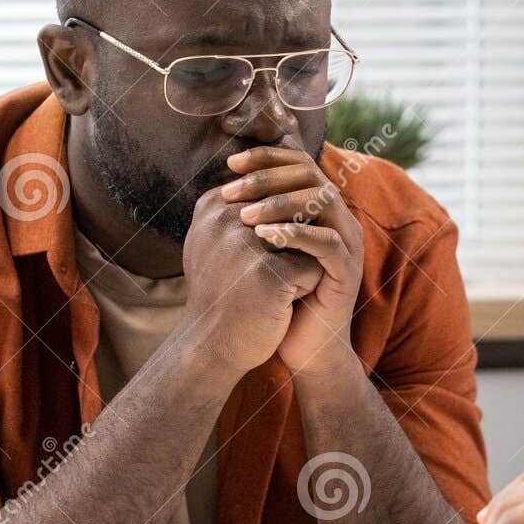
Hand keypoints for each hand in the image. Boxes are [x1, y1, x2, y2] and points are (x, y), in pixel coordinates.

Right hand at [182, 187, 323, 375]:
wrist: (211, 346)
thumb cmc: (219, 293)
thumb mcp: (213, 242)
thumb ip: (233, 208)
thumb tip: (265, 177)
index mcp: (213, 207)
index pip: (272, 194)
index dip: (283, 225)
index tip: (261, 259)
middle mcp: (226, 220)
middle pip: (292, 213)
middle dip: (295, 243)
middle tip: (270, 276)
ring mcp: (247, 246)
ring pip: (307, 237)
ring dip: (302, 263)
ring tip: (280, 287)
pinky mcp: (269, 274)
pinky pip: (312, 268)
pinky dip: (307, 287)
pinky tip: (284, 304)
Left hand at [220, 146, 363, 376]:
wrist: (303, 346)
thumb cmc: (279, 297)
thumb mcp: (262, 251)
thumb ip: (253, 219)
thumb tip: (221, 188)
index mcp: (320, 209)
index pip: (299, 164)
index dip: (266, 157)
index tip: (231, 165)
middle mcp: (339, 219)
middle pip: (310, 174)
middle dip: (268, 177)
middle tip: (231, 189)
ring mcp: (347, 243)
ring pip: (321, 201)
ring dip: (279, 202)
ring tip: (244, 215)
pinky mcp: (347, 270)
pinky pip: (326, 242)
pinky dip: (295, 234)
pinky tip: (263, 236)